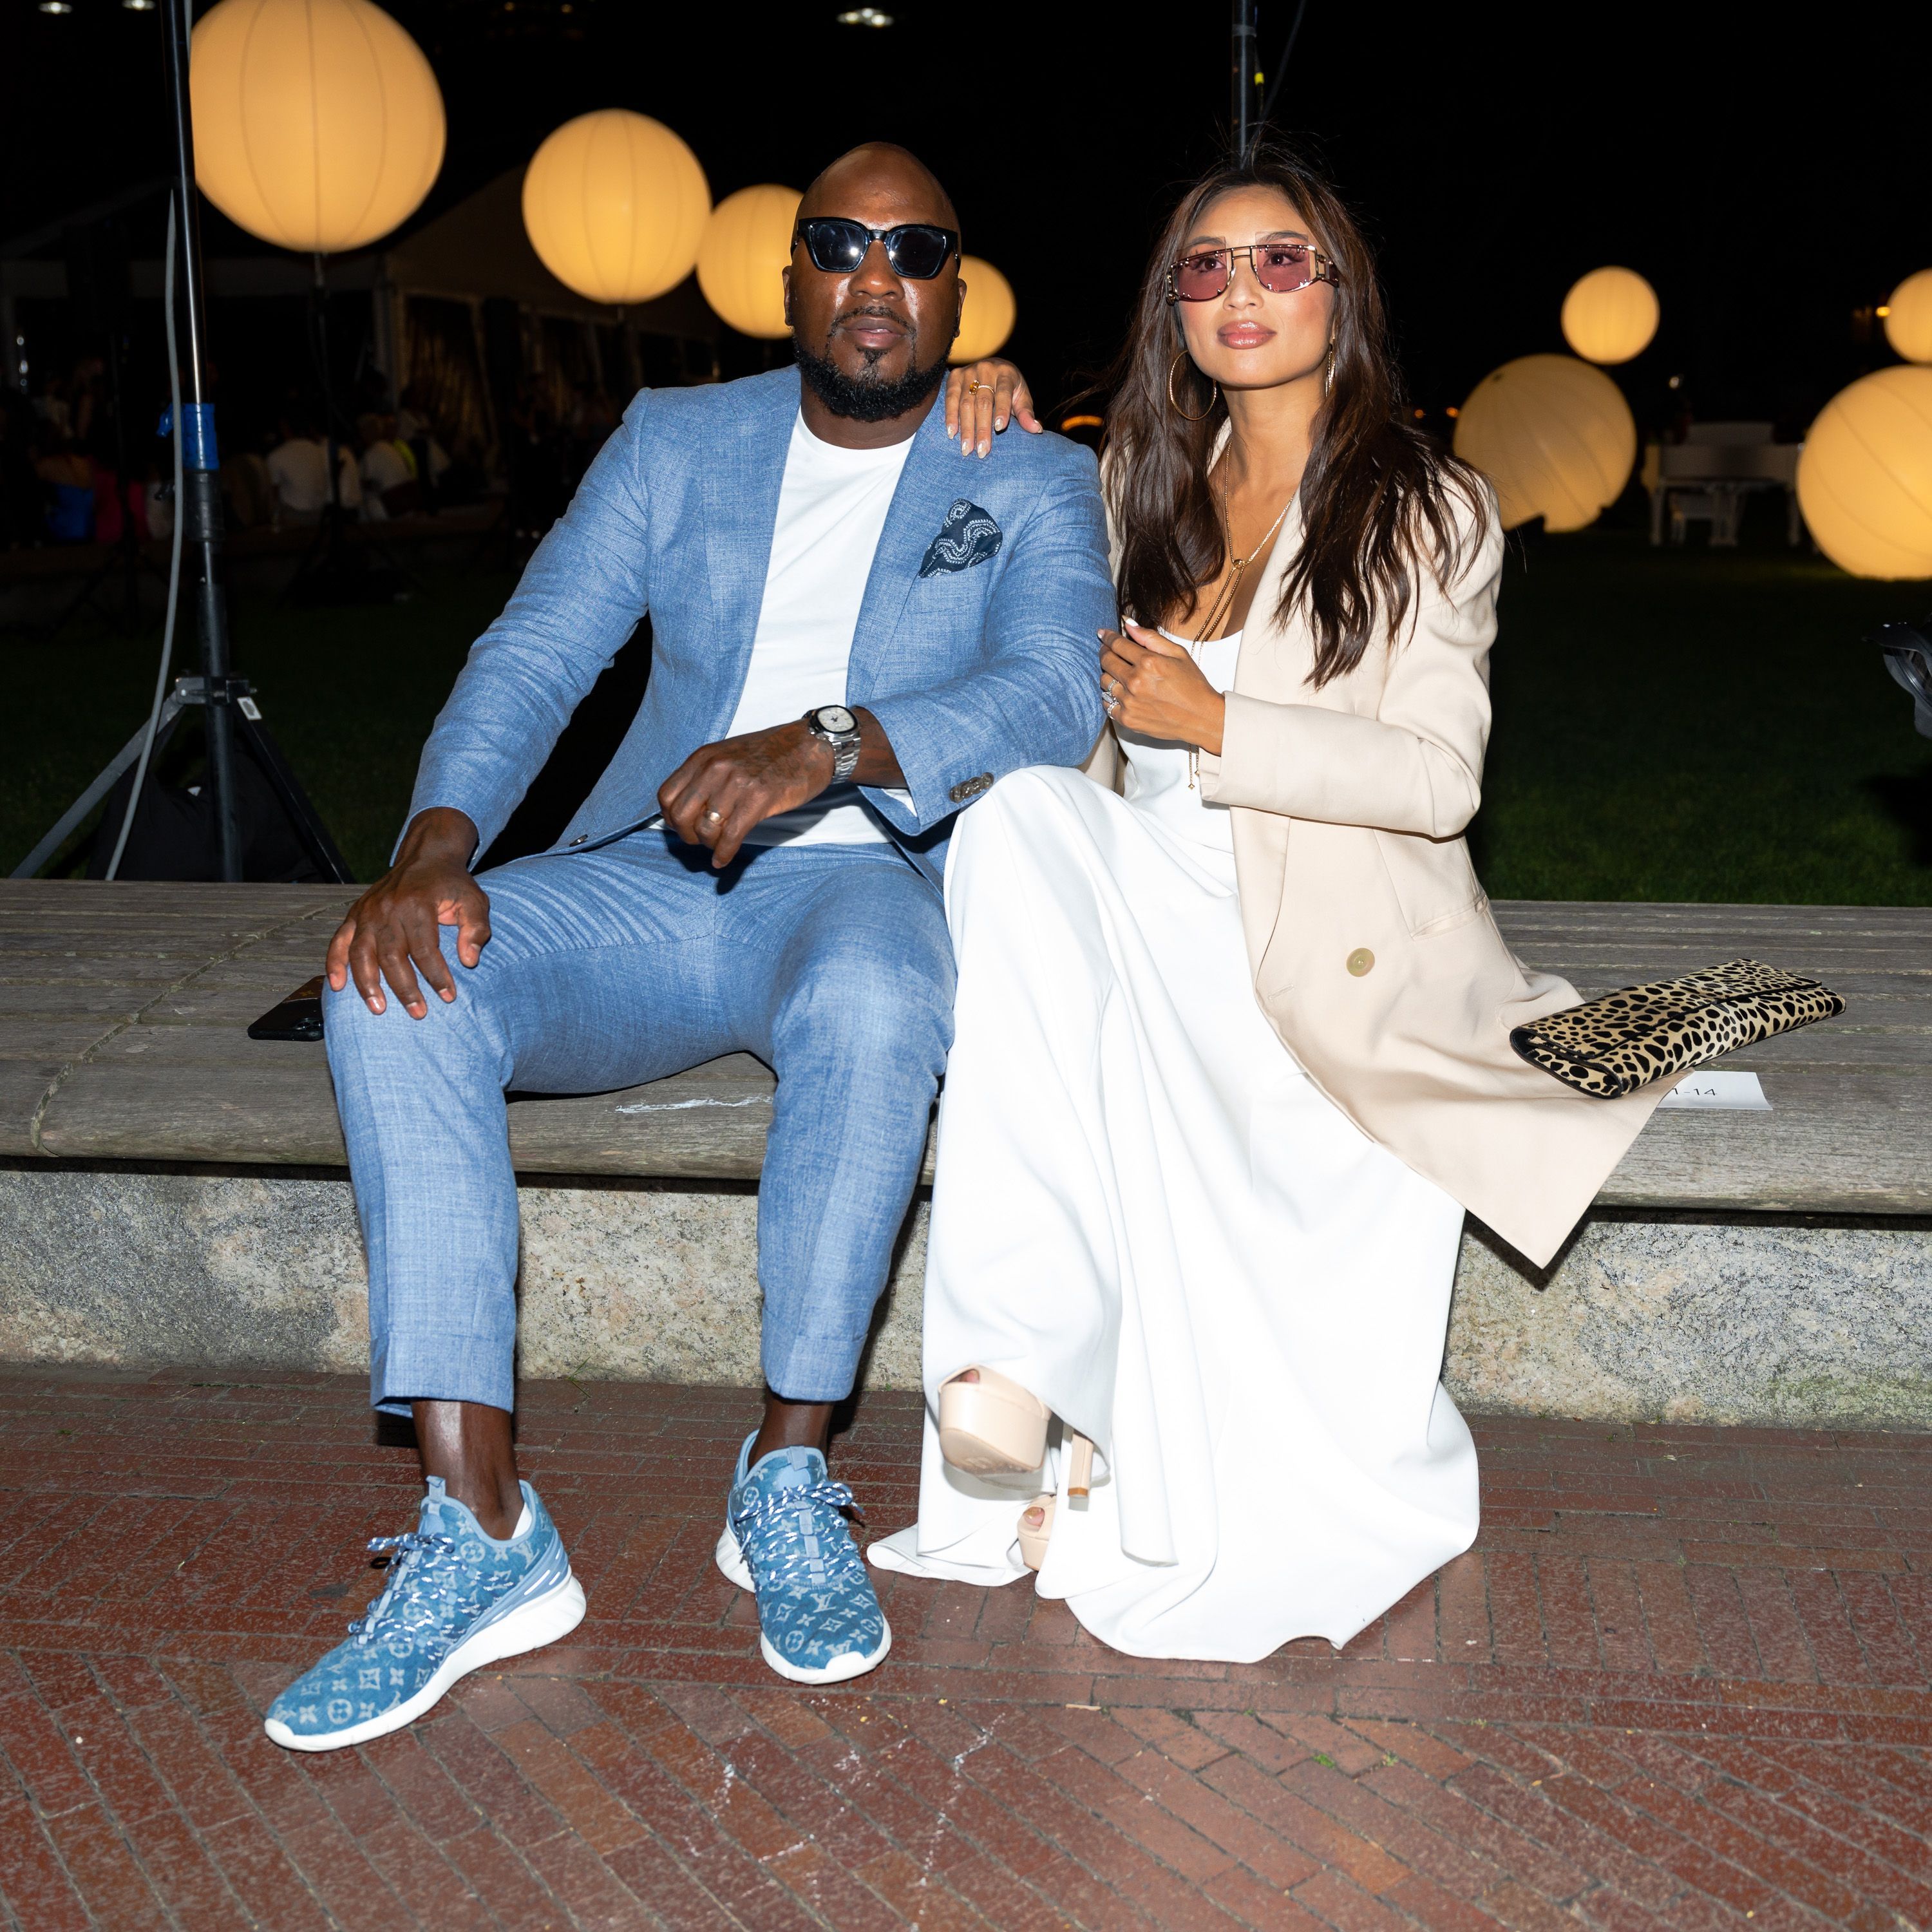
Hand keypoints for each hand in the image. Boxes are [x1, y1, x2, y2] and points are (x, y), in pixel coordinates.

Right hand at [326, 807, 488, 1018]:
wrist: (427, 855)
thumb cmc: (453, 883)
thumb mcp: (474, 900)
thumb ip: (476, 929)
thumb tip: (469, 961)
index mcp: (418, 904)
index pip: (425, 949)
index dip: (436, 975)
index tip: (448, 997)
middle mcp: (388, 908)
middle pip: (391, 955)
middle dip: (404, 988)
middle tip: (418, 1013)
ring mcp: (368, 911)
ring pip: (362, 953)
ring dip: (368, 983)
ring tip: (378, 1009)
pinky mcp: (355, 913)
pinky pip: (339, 940)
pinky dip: (334, 963)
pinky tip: (337, 985)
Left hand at [658, 722, 835, 868]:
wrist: (811, 745)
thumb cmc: (772, 754)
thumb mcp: (728, 755)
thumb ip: (706, 776)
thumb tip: (689, 810)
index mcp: (704, 757)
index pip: (666, 795)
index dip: (670, 819)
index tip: (683, 827)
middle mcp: (715, 768)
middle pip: (681, 815)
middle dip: (688, 836)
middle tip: (700, 841)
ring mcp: (737, 783)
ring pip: (706, 828)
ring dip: (709, 845)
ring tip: (718, 846)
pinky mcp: (759, 799)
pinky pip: (731, 836)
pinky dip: (724, 853)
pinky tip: (724, 860)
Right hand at [943, 359, 1039, 456]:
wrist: (992, 367)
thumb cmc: (1010, 388)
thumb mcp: (1021, 397)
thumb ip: (1026, 413)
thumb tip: (1036, 429)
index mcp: (1006, 373)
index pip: (1003, 393)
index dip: (1002, 410)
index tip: (1000, 428)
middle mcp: (986, 369)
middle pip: (983, 402)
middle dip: (982, 429)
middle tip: (981, 451)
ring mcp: (968, 372)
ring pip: (966, 403)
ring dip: (966, 428)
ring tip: (967, 449)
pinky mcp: (954, 377)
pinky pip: (950, 399)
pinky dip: (950, 417)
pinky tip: (952, 433)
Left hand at [1099, 624, 1225, 753]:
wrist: (1200, 718)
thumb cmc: (1192, 685)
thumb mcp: (1178, 654)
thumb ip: (1150, 637)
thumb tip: (1127, 624)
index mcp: (1148, 663)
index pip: (1117, 644)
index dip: (1108, 637)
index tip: (1103, 634)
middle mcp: (1136, 682)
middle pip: (1106, 661)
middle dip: (1105, 652)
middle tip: (1109, 651)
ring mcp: (1130, 702)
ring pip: (1104, 682)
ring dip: (1109, 674)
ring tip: (1120, 673)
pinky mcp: (1128, 719)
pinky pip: (1106, 703)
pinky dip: (1110, 696)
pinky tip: (1121, 692)